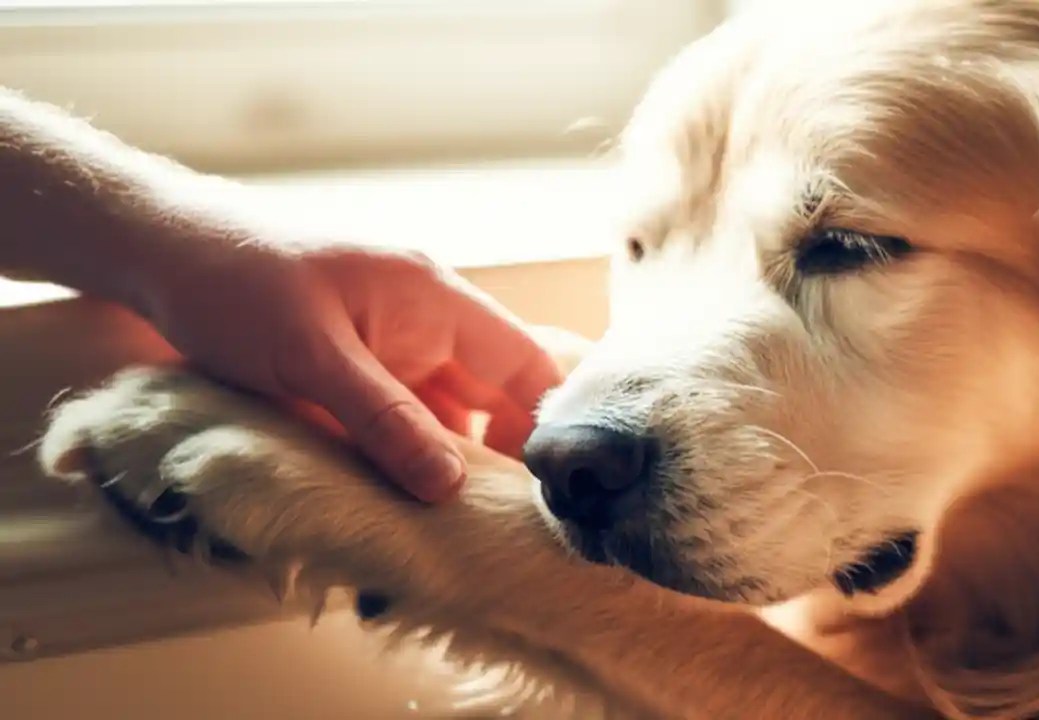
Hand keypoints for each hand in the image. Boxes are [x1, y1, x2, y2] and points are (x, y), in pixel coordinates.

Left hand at [136, 239, 560, 501]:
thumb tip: (448, 485)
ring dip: (445, 466)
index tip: (550, 492)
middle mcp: (424, 327)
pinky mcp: (356, 377)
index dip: (547, 421)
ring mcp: (390, 352)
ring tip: (455, 531)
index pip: (523, 362)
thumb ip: (383, 418)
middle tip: (501, 528)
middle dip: (498, 457)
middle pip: (492, 397)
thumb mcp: (312, 356)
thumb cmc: (239, 285)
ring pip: (445, 419)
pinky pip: (400, 425)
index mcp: (434, 300)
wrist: (162, 255)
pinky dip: (403, 462)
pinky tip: (399, 507)